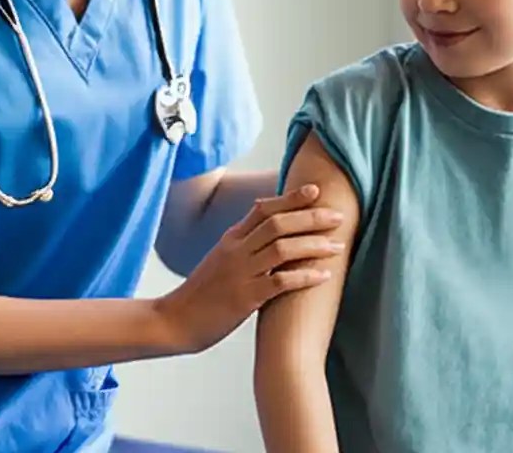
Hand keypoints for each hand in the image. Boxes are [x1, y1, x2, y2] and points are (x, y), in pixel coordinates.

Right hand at [155, 184, 343, 353]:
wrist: (174, 322)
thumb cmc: (200, 294)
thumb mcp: (219, 260)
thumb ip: (242, 245)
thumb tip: (267, 232)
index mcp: (230, 239)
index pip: (263, 209)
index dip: (291, 198)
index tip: (315, 190)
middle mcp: (235, 251)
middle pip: (278, 223)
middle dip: (311, 217)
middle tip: (338, 216)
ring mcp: (240, 273)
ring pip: (282, 248)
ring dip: (313, 244)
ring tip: (337, 245)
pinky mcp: (245, 298)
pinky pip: (280, 281)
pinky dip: (305, 276)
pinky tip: (324, 276)